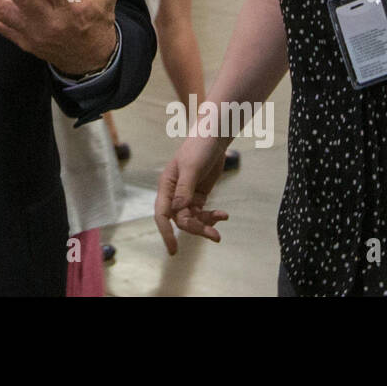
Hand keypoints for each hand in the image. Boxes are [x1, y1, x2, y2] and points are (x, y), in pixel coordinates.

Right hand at [154, 134, 229, 254]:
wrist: (213, 137)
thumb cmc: (198, 148)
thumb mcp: (191, 168)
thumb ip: (184, 189)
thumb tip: (178, 211)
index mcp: (167, 186)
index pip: (162, 214)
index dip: (166, 232)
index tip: (174, 249)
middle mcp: (174, 193)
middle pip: (181, 219)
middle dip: (197, 229)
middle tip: (215, 236)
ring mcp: (187, 195)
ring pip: (193, 219)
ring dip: (206, 225)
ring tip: (221, 225)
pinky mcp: (199, 195)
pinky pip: (203, 212)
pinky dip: (212, 216)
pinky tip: (224, 215)